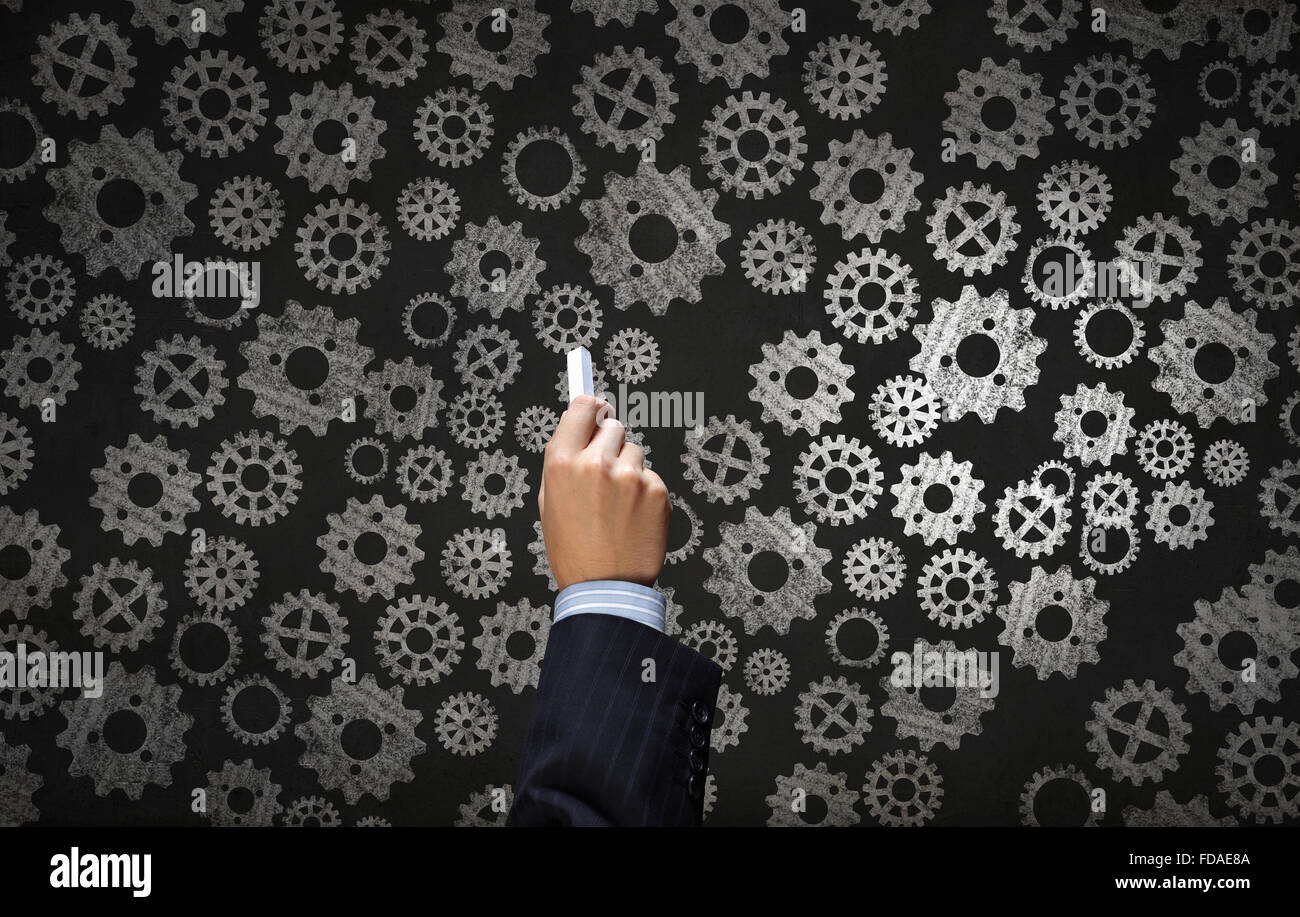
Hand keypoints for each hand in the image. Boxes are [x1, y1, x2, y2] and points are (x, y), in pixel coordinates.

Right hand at [538, 394, 670, 589]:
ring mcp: (629, 476)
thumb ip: (563, 462)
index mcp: (561, 463)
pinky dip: (645, 492)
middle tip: (605, 474)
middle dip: (610, 443)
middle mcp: (595, 463)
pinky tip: (633, 517)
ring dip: (629, 469)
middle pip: (613, 425)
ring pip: (635, 451)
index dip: (592, 407)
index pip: (583, 406)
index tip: (598, 409)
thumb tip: (578, 428)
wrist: (606, 589)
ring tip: (618, 505)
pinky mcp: (656, 491)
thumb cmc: (575, 550)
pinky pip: (651, 476)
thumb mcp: (550, 503)